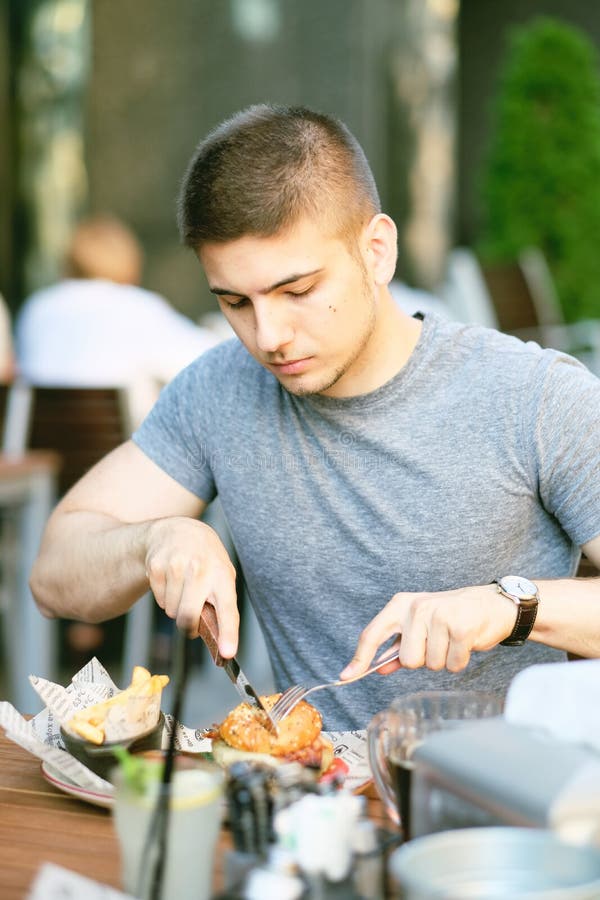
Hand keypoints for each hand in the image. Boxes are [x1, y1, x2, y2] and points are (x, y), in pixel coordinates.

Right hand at [144, 516, 238, 656]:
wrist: (178, 531)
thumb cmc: (205, 559)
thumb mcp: (221, 574)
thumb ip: (221, 603)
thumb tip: (219, 642)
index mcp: (222, 575)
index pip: (228, 609)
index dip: (228, 633)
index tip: (227, 652)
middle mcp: (200, 569)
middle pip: (188, 617)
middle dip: (188, 627)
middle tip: (192, 621)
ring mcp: (176, 566)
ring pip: (171, 611)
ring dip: (176, 607)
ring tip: (183, 587)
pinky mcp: (156, 567)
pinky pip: (159, 601)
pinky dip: (164, 597)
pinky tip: (171, 580)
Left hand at [339, 584, 516, 678]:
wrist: (489, 604)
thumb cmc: (450, 616)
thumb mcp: (419, 625)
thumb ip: (398, 647)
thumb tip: (377, 668)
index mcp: (400, 605)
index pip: (372, 634)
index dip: (359, 658)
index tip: (345, 676)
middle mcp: (416, 608)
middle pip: (408, 660)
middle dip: (424, 659)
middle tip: (438, 642)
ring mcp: (438, 616)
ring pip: (431, 665)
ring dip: (444, 660)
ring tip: (452, 641)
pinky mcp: (460, 629)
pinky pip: (453, 665)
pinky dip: (460, 661)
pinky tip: (465, 643)